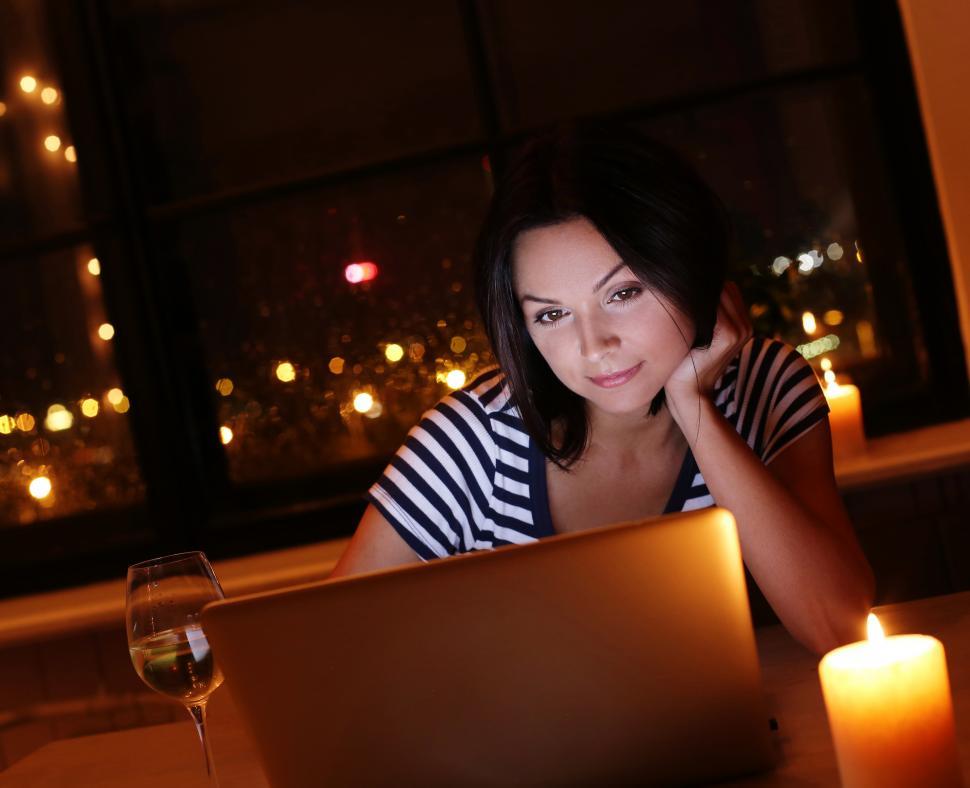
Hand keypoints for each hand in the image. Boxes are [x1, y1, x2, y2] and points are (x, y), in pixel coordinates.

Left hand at [664, 282, 752, 421]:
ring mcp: (740, 330)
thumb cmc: (686, 362)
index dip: (707, 287)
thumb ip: (703, 313)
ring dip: (699, 295)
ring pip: (721, 293)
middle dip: (703, 288)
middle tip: (679, 293)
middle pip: (726, 287)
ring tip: (678, 300)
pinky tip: (679, 308)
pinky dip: (697, 303)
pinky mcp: (728, 335)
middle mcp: (745, 325)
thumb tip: (690, 287)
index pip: (727, 288)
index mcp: (741, 324)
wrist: (687, 392)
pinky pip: (716, 305)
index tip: (684, 290)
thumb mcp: (698, 334)